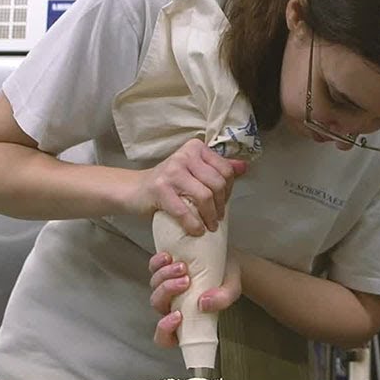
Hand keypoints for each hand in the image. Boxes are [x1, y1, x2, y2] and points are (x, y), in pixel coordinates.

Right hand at [126, 138, 246, 235]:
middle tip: (217, 219)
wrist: (135, 190)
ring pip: (204, 196)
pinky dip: (193, 224)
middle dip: (221, 206)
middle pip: (217, 183)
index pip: (225, 170)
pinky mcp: (160, 188)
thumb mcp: (194, 171)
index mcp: (195, 148)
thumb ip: (218, 169)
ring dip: (210, 217)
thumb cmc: (169, 183)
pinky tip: (196, 231)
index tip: (223, 202)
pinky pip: (184, 210)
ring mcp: (171, 170)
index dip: (229, 190)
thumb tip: (244, 167)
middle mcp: (184, 155)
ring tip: (209, 226)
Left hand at [148, 248, 242, 347]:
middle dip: (168, 291)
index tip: (179, 316)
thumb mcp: (231, 290)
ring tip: (183, 266)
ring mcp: (166, 287)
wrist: (228, 261)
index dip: (165, 330)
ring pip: (154, 285)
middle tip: (187, 280)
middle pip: (157, 304)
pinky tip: (169, 257)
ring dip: (165, 276)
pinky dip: (157, 263)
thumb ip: (223, 299)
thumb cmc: (227, 281)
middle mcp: (172, 305)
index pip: (165, 338)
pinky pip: (153, 268)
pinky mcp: (165, 269)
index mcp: (185, 320)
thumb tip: (203, 303)